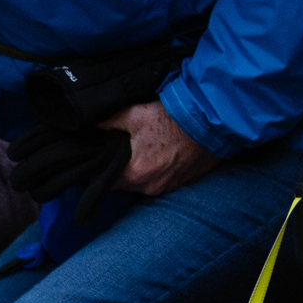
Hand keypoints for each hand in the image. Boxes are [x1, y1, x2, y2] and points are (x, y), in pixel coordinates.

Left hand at [98, 101, 216, 197]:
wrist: (210, 121)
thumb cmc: (172, 118)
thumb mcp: (135, 114)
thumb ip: (109, 123)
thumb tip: (92, 127)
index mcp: (134, 174)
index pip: (106, 183)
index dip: (103, 172)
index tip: (104, 160)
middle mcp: (150, 187)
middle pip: (126, 185)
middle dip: (124, 171)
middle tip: (127, 151)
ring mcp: (169, 187)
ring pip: (145, 184)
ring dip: (144, 172)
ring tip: (147, 152)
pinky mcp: (184, 183)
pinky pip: (165, 182)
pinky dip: (162, 172)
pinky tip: (164, 155)